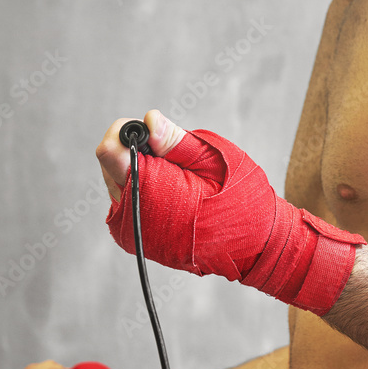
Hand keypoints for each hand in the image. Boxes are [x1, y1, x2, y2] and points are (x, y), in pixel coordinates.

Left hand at [97, 110, 366, 315]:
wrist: (258, 247)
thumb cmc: (242, 201)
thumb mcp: (214, 161)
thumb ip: (177, 142)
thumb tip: (149, 121)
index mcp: (148, 193)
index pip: (109, 152)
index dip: (125, 133)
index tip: (150, 131)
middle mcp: (132, 217)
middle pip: (111, 166)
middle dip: (136, 152)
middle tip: (174, 155)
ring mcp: (135, 232)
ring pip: (119, 184)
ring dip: (143, 171)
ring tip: (181, 178)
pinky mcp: (141, 240)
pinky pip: (131, 203)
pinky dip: (148, 190)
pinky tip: (178, 194)